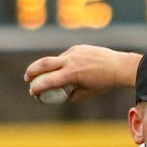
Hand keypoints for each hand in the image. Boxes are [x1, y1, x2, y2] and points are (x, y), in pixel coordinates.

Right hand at [24, 46, 140, 102]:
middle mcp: (71, 60)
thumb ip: (72, 96)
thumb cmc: (105, 83)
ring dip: (48, 67)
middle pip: (44, 63)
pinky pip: (66, 56)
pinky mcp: (78, 48)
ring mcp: (74, 52)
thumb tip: (60, 98)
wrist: (119, 66)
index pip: (49, 80)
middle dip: (32, 71)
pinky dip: (62, 63)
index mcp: (72, 73)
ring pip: (55, 59)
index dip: (38, 87)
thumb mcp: (87, 93)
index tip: (32, 92)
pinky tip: (66, 68)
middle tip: (27, 78)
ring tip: (46, 75)